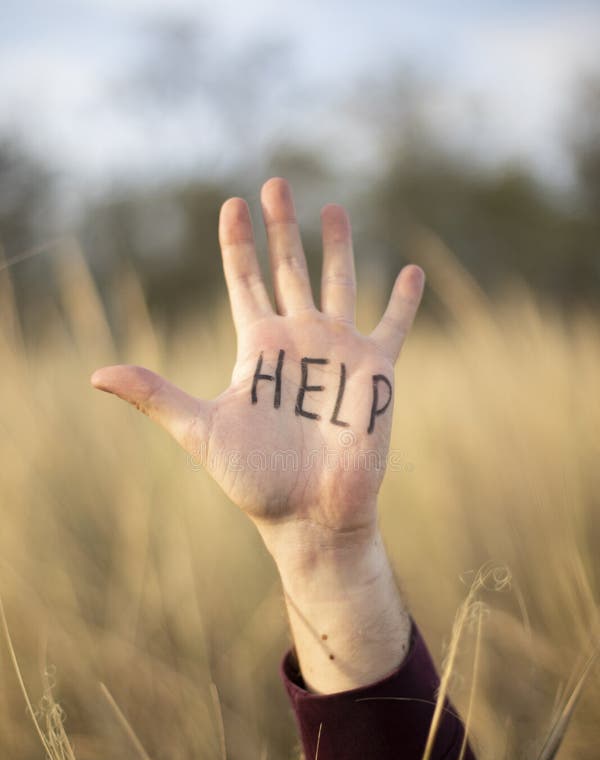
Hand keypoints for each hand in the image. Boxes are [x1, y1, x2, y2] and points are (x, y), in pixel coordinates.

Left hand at [92, 178, 424, 691]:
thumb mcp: (200, 430)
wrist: (310, 514)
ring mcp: (339, 352)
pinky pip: (393, 326)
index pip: (244, 281)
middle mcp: (299, 341)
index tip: (232, 203)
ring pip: (338, 283)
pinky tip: (411, 271)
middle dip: (281, 227)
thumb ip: (156, 395)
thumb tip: (96, 374)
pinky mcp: (376, 371)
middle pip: (288, 268)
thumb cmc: (256, 479)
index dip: (237, 243)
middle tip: (276, 182)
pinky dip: (403, 301)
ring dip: (337, 246)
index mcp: (258, 348)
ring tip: (333, 207)